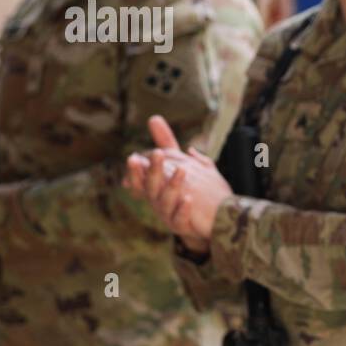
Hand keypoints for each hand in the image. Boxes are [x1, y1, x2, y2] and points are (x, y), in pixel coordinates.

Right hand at [124, 116, 231, 250]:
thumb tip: (153, 118)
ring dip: (172, 185)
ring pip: (165, 202)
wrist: (209, 219)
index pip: (142, 176)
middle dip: (153, 170)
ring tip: (182, 170)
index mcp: (156, 187)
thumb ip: (166, 142)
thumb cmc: (190, 188)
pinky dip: (183, 209)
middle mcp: (158, 201)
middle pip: (151, 186)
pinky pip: (179, 219)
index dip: (138, 168)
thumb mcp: (179, 162)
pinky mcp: (181, 227)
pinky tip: (189, 199)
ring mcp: (168, 215)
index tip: (135, 156)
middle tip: (158, 154)